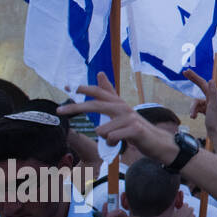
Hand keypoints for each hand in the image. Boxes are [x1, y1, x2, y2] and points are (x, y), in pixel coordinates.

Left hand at [58, 74, 176, 163]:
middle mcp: (124, 107)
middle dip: (75, 107)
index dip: (83, 88)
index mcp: (119, 103)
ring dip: (105, 139)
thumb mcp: (122, 110)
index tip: (67, 87)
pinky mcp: (135, 129)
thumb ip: (110, 93)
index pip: (100, 92)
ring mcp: (130, 118)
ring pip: (101, 130)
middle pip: (95, 105)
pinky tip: (120, 143)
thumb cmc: (136, 128)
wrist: (158, 142)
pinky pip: (112, 138)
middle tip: (59, 111)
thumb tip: (100, 73)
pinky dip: (113, 144)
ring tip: (116, 139)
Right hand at [183, 67, 216, 138]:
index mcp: (213, 95)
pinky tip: (193, 117)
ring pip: (195, 102)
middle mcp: (211, 98)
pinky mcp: (205, 110)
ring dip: (192, 109)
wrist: (216, 132)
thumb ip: (212, 93)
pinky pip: (196, 108)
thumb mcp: (213, 106)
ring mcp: (208, 104)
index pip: (203, 83)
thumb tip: (211, 80)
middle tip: (184, 72)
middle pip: (200, 86)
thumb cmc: (215, 120)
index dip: (194, 77)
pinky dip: (193, 112)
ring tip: (193, 117)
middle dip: (193, 80)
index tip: (186, 71)